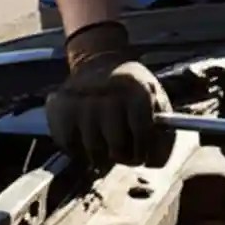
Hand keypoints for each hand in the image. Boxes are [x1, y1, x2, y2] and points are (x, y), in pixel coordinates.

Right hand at [45, 22, 173, 166]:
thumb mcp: (155, 100)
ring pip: (92, 150)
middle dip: (122, 157)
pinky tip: (86, 137)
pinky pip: (69, 145)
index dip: (143, 152)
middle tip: (122, 153)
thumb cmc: (130, 90)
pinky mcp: (60, 107)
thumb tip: (155, 161)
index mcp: (137, 90)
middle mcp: (109, 93)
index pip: (143, 135)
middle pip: (116, 148)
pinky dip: (78, 150)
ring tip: (104, 143)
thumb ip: (164, 132)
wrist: (99, 63)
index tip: (141, 155)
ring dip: (100, 155)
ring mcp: (82, 100)